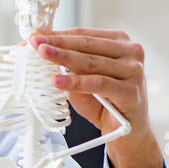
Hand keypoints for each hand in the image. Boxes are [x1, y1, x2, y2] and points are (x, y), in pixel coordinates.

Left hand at [28, 28, 163, 167]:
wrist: (128, 133)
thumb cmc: (105, 103)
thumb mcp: (83, 79)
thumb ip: (69, 64)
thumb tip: (40, 52)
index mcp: (120, 42)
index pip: (83, 34)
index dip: (57, 35)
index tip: (35, 37)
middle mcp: (131, 52)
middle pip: (86, 45)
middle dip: (57, 43)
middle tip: (35, 43)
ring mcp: (134, 71)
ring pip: (91, 62)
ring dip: (63, 58)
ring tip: (42, 57)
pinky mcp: (131, 91)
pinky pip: (98, 83)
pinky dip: (76, 82)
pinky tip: (57, 81)